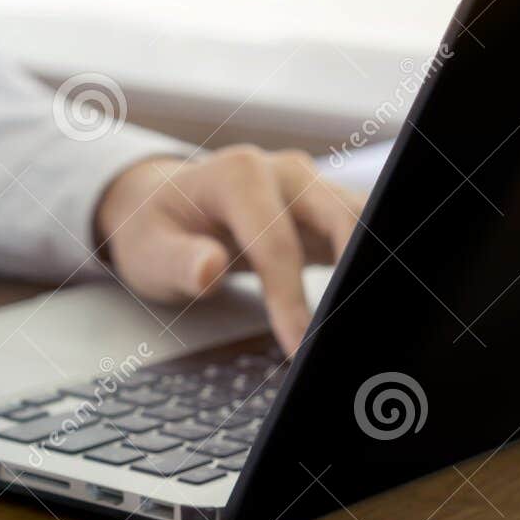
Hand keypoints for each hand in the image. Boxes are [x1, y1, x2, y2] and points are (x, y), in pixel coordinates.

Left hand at [95, 147, 366, 353]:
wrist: (158, 206)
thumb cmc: (154, 230)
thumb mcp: (149, 252)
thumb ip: (179, 263)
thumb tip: (209, 269)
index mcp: (238, 175)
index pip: (277, 246)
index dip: (291, 302)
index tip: (301, 348)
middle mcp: (282, 171)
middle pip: (341, 220)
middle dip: (355, 274)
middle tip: (356, 331)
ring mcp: (309, 186)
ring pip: (362, 220)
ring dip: (370, 266)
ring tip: (369, 321)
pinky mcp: (323, 209)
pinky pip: (360, 232)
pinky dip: (367, 265)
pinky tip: (370, 305)